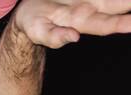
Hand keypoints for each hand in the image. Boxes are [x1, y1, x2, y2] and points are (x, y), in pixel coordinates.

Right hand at [14, 0, 130, 46]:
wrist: (29, 9)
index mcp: (81, 22)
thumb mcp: (38, 31)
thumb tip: (74, 37)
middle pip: (118, 5)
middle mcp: (92, 7)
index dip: (121, 24)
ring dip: (125, 0)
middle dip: (129, 5)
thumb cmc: (34, 24)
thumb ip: (54, 37)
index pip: (106, 25)